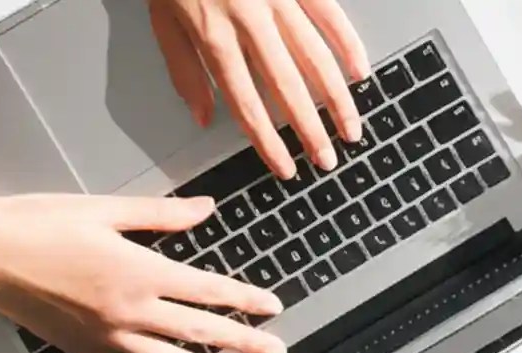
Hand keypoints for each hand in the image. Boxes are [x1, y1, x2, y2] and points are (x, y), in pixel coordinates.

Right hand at [0, 188, 287, 352]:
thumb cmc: (36, 226)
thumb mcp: (104, 209)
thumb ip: (162, 215)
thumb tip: (205, 208)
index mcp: (139, 273)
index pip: (209, 291)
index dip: (247, 302)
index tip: (273, 309)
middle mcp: (130, 312)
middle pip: (202, 333)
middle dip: (245, 346)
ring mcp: (108, 338)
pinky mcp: (87, 352)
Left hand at [148, 0, 370, 177]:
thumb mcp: (162, 21)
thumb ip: (185, 71)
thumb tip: (204, 117)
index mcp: (213, 35)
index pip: (245, 103)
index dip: (267, 141)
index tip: (284, 167)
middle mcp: (248, 19)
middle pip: (287, 86)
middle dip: (310, 129)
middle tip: (327, 159)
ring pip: (315, 56)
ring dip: (336, 98)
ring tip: (351, 129)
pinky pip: (329, 14)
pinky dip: (347, 44)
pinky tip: (359, 72)